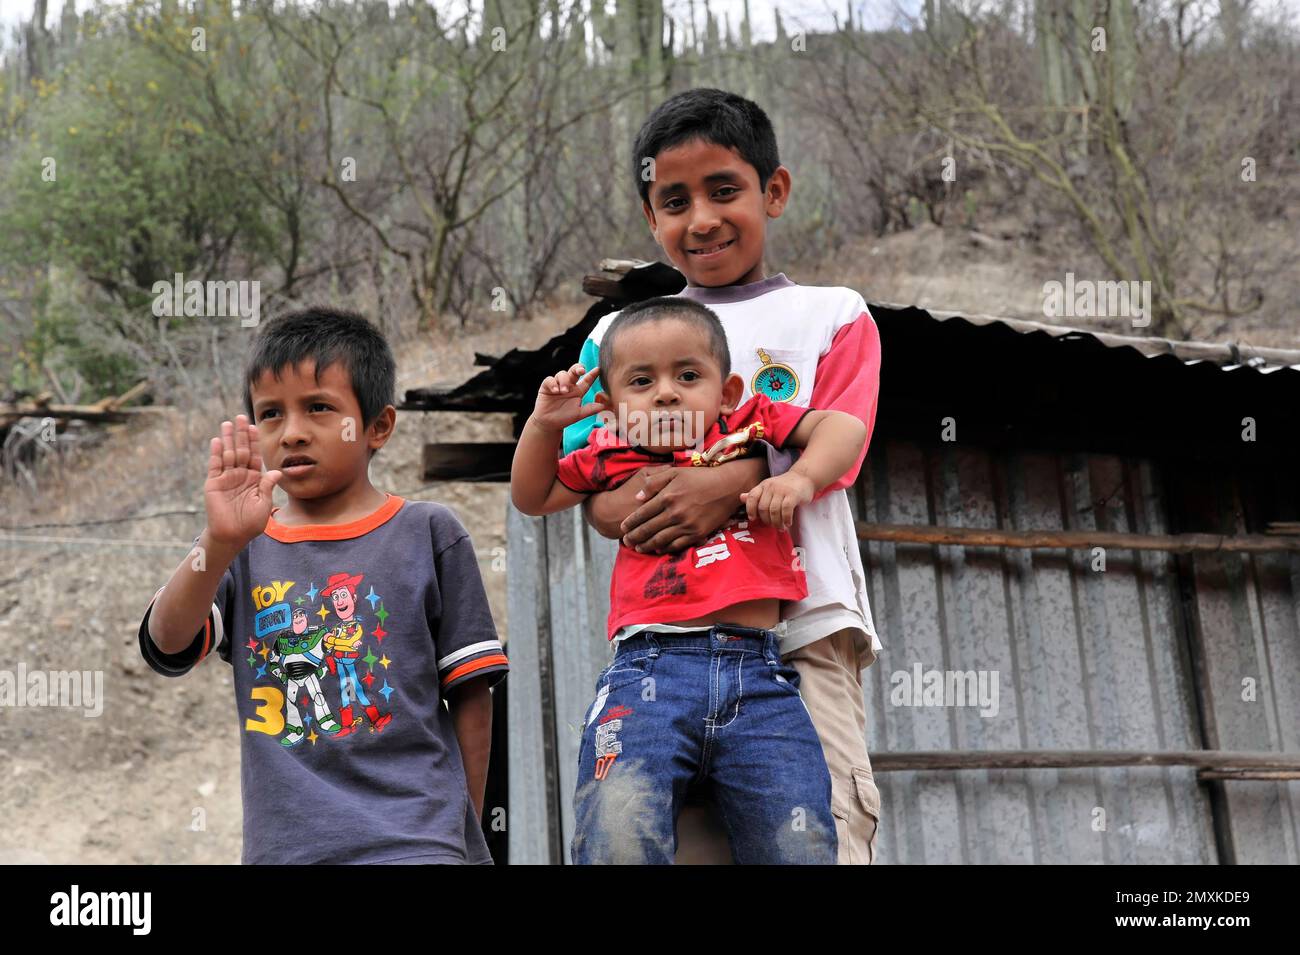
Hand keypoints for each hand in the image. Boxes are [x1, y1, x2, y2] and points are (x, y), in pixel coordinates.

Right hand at [204, 415, 281, 548]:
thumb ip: (267, 487)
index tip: (256, 427)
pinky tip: (217, 441)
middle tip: (241, 417)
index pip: (254, 456)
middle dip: (241, 434)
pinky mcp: (214, 483)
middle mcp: (240, 475)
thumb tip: (276, 471)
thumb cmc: (250, 523)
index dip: (254, 442)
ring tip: (228, 423)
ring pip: (227, 454)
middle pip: (240, 450)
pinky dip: (216, 453)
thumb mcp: (264, 504)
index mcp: (254, 479)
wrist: (232, 535)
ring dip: (228, 439)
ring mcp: (226, 478)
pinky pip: (215, 466)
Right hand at [528, 364, 602, 434]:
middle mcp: (569, 385)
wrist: (549, 424)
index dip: (593, 374)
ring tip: (564, 391)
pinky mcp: (546, 387)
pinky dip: (552, 384)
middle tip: (581, 371)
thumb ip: (591, 409)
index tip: (598, 369)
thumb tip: (604, 406)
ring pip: (562, 374)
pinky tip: (555, 391)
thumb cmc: (565, 418)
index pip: (587, 380)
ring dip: (564, 380)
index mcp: (578, 391)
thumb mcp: (579, 414)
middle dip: (578, 368)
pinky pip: (549, 380)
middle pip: (574, 371)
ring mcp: (558, 385)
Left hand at [621, 466, 747, 553]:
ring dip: (647, 546)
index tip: (622, 528)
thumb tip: (637, 498)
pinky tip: (658, 550)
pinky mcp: (697, 533)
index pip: (642, 513)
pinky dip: (665, 549)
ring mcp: (686, 525)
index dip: (630, 522)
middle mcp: (675, 512)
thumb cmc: (699, 477)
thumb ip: (654, 483)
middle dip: (634, 537)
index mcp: (667, 497)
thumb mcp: (675, 473)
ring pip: (660, 540)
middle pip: (648, 529)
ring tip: (638, 548)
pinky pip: (677, 545)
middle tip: (625, 542)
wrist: (726, 487)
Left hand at [740, 472, 815, 528]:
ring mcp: (782, 490)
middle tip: (772, 526)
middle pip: (763, 508)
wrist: (804, 477)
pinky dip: (786, 519)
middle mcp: (771, 487)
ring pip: (774, 511)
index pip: (752, 497)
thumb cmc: (785, 485)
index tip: (753, 518)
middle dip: (766, 520)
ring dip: (777, 522)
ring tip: (780, 527)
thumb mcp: (769, 488)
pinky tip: (788, 523)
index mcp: (763, 486)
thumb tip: (741, 498)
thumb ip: (756, 495)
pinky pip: (786, 510)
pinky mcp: (793, 495)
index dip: (750, 509)